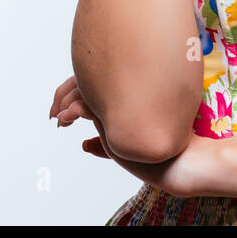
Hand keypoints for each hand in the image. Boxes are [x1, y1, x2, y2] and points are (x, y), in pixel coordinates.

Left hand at [50, 75, 217, 198]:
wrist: (181, 159)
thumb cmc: (161, 152)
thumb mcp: (126, 145)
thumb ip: (104, 141)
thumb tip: (84, 144)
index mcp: (131, 92)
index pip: (97, 80)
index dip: (76, 90)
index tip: (63, 107)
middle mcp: (127, 89)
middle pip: (87, 78)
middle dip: (65, 93)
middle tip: (54, 111)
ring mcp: (123, 97)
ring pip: (83, 88)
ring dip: (64, 102)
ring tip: (58, 118)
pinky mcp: (119, 109)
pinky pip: (85, 103)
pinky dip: (71, 111)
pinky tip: (66, 120)